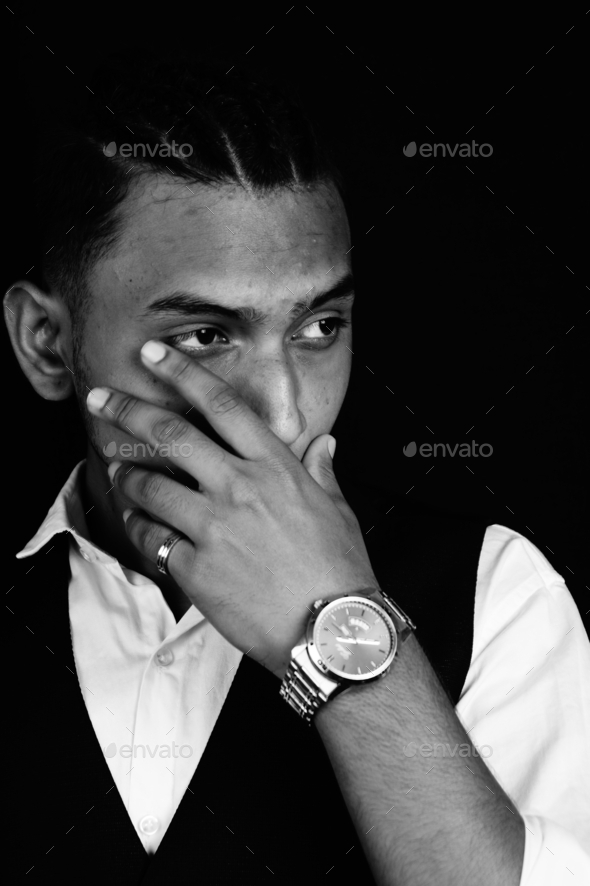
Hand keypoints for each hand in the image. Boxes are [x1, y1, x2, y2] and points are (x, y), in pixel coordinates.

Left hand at [86, 340, 378, 678]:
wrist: (331, 631)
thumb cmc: (339, 570)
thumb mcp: (338, 510)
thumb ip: (321, 472)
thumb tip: (324, 444)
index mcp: (276, 467)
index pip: (223, 404)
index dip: (183, 373)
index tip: (154, 354)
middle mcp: (240, 488)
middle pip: (170, 435)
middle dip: (127, 410)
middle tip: (99, 398)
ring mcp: (214, 528)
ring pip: (150, 487)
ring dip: (127, 475)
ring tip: (119, 471)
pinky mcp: (195, 569)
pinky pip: (152, 540)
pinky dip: (140, 528)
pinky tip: (138, 523)